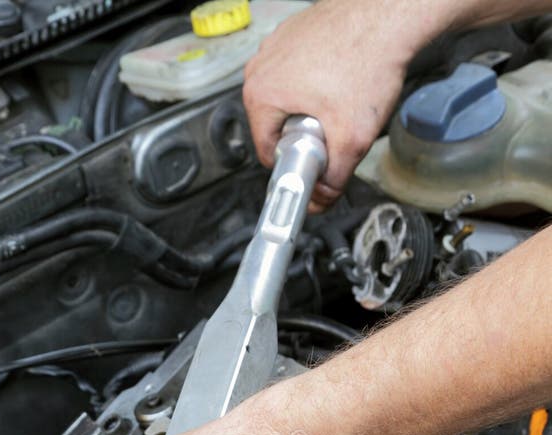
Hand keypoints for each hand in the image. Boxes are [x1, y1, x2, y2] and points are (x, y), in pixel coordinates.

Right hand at [243, 0, 427, 211]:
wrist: (390, 13)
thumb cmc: (367, 59)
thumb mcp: (351, 139)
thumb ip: (333, 179)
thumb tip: (321, 199)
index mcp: (260, 94)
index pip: (267, 153)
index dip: (296, 165)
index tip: (317, 162)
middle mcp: (260, 67)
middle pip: (277, 127)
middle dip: (306, 137)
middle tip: (336, 128)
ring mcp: (276, 47)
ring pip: (289, 101)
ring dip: (313, 111)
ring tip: (342, 102)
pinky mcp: (294, 35)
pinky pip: (300, 75)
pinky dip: (319, 84)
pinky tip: (343, 82)